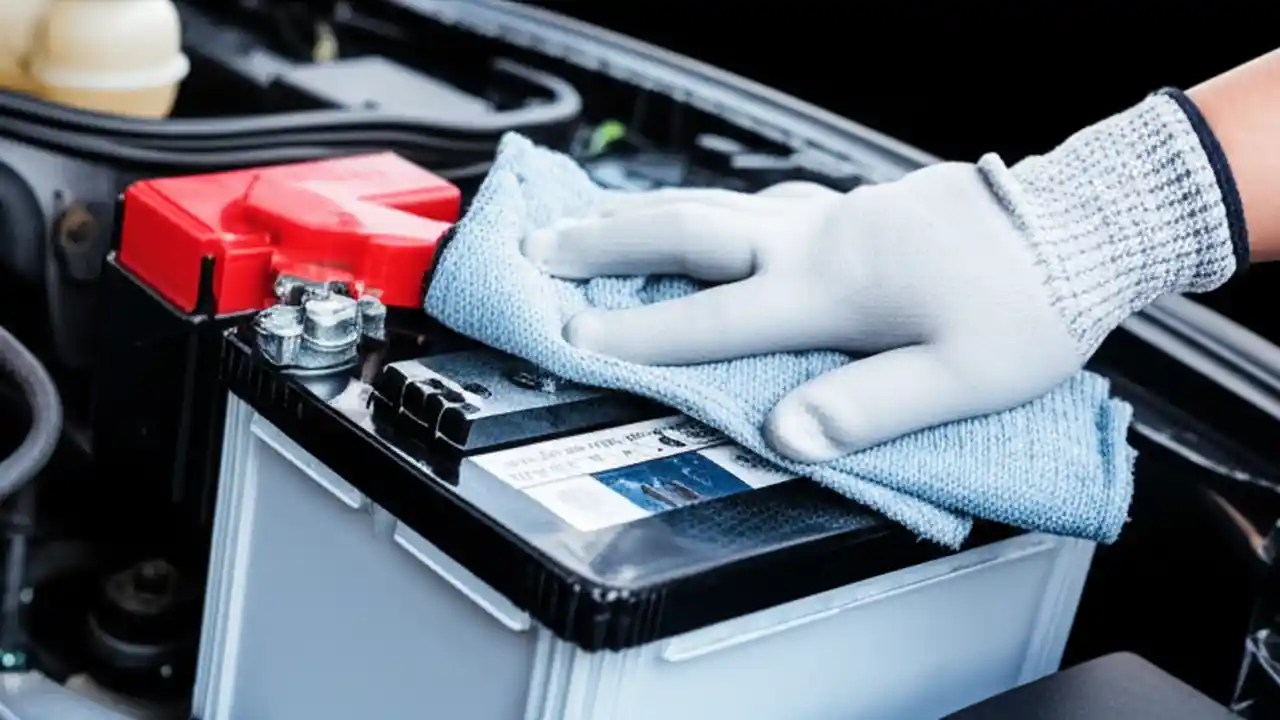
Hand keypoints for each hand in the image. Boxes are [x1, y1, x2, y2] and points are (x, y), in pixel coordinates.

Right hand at [520, 164, 1084, 462]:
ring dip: (643, 216)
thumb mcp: (963, 375)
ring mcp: (833, 215)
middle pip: (689, 232)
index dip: (637, 337)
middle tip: (537, 247)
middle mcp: (817, 239)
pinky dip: (707, 212)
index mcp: (833, 287)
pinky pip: (757, 205)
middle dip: (604, 242)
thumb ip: (870, 406)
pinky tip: (704, 220)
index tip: (569, 342)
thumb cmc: (1029, 303)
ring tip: (587, 223)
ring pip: (717, 207)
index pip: (714, 318)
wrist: (1084, 224)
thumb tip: (787, 434)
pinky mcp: (855, 208)